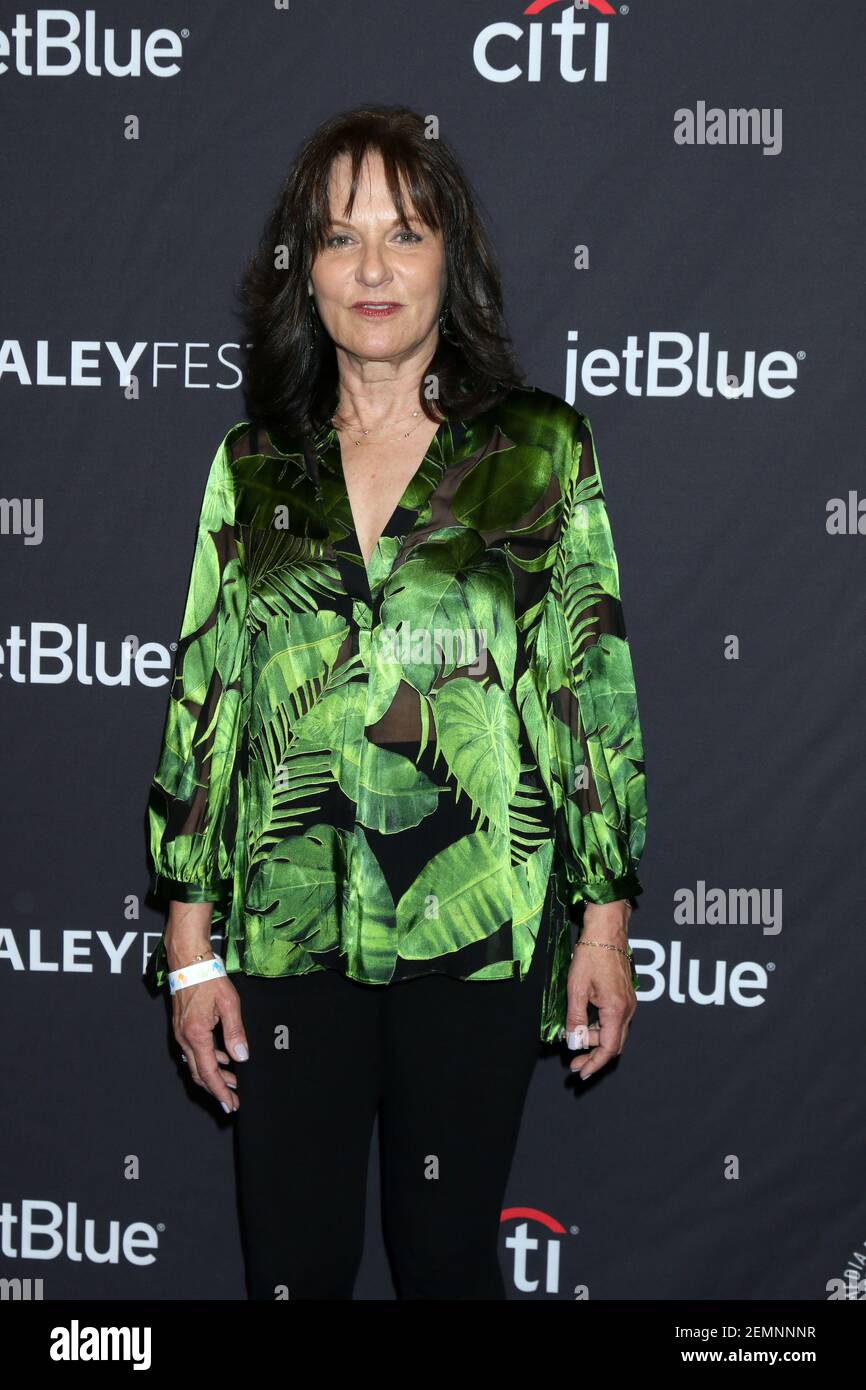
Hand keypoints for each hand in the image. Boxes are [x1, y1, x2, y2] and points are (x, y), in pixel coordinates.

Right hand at [171, 969, 249, 1114]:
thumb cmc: (209, 978)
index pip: (209, 1072)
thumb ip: (235, 1032)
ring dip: (213, 1075)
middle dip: (216, 1089)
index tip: (230, 1105)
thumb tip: (241, 1057)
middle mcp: (184, 1038)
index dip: (220, 1091)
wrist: (187, 960)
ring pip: (195, 1064)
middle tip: (232, 1101)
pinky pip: (193, 1052)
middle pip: (199, 1074)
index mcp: (196, 1035)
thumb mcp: (229, 1003)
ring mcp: (180, 1033)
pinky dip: (208, 1060)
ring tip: (233, 1081)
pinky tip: (223, 1058)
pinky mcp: (182, 1027)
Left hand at [565, 900, 635, 1080]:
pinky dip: (601, 1029)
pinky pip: (616, 1021)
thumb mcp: (576, 987)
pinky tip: (586, 1026)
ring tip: (575, 1042)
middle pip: (614, 1044)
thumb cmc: (591, 954)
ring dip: (596, 1041)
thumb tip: (574, 1042)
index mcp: (617, 1009)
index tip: (581, 1072)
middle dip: (594, 1056)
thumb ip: (576, 1017)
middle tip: (575, 1063)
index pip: (608, 1048)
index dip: (595, 1064)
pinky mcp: (626, 996)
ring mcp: (629, 1002)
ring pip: (615, 1033)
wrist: (607, 929)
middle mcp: (628, 1009)